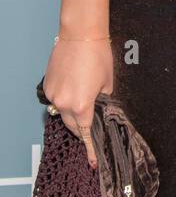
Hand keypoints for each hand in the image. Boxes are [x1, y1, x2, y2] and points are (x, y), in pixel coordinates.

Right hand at [43, 36, 113, 167]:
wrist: (80, 35)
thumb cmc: (98, 55)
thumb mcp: (108, 83)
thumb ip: (103, 101)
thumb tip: (101, 110)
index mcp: (82, 105)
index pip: (87, 133)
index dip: (91, 148)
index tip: (94, 161)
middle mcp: (64, 103)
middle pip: (73, 126)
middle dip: (82, 129)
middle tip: (92, 126)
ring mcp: (53, 95)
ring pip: (63, 113)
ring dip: (73, 112)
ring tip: (84, 99)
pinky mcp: (47, 86)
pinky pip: (56, 99)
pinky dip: (65, 99)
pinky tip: (74, 87)